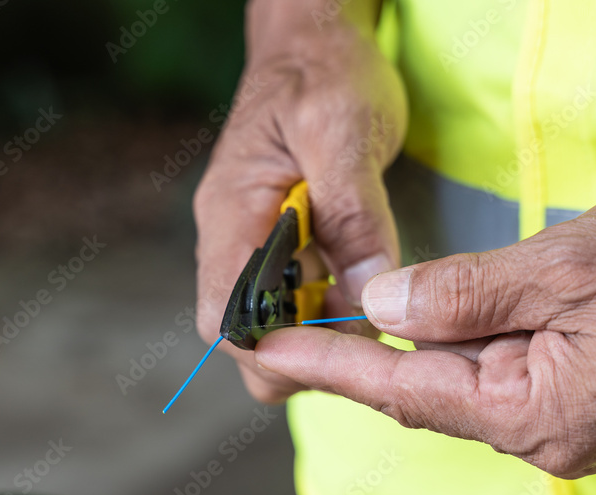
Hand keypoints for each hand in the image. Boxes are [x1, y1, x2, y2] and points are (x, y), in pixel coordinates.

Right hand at [193, 0, 406, 402]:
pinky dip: (328, 310)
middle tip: (363, 332)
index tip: (333, 352)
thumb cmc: (323, 72)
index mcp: (232, 215)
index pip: (223, 317)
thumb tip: (369, 292)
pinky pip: (293, 300)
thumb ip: (354, 212)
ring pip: (270, 324)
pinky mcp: (280, 243)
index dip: (271, 350)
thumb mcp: (344, 129)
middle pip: (243, 335)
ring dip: (318, 332)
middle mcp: (230, 239)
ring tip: (371, 309)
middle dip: (301, 350)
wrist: (313, 41)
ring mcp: (252, 244)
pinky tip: (364, 289)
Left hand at [255, 190, 595, 476]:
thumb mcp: (569, 261)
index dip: (327, 365)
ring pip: (460, 382)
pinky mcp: (578, 409)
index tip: (266, 349)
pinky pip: (496, 378)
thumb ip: (468, 289)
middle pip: (424, 392)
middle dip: (361, 353)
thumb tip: (385, 303)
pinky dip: (463, 345)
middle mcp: (540, 438)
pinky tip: (446, 315)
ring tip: (370, 304)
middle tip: (295, 321)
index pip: (401, 389)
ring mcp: (562, 429)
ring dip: (419, 342)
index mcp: (533, 412)